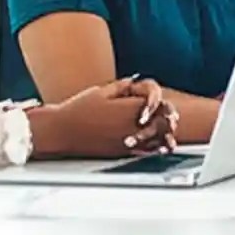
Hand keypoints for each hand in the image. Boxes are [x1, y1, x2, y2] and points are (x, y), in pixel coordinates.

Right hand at [29, 76, 177, 158]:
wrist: (61, 131)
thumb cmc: (78, 109)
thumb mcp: (100, 91)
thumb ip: (122, 86)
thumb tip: (136, 81)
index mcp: (127, 108)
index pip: (157, 105)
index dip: (163, 105)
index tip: (163, 105)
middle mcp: (130, 126)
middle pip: (160, 123)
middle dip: (167, 120)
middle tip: (172, 119)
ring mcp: (126, 141)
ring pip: (155, 139)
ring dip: (165, 136)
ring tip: (170, 135)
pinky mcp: (120, 153)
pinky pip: (144, 153)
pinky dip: (156, 150)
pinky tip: (161, 149)